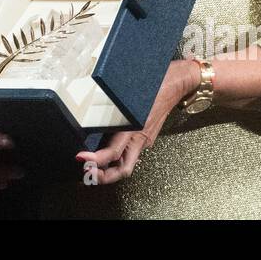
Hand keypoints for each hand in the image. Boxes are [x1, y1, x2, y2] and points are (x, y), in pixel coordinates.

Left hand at [75, 58, 197, 184]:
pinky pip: (130, 152)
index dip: (96, 159)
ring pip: (127, 163)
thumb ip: (114, 101)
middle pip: (123, 170)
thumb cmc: (156, 82)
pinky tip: (105, 152)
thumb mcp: (130, 91)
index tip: (82, 157)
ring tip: (92, 167)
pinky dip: (117, 158)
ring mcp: (145, 138)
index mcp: (136, 128)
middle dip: (103, 177)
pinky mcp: (146, 135)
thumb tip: (90, 105)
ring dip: (109, 170)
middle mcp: (141, 137)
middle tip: (86, 172)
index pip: (114, 153)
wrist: (179, 82)